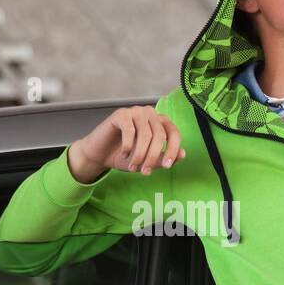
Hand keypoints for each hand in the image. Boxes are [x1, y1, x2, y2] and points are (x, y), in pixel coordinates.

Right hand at [69, 104, 186, 182]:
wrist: (101, 154)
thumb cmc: (125, 156)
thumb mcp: (147, 161)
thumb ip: (163, 158)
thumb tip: (182, 154)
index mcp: (160, 122)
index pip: (174, 133)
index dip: (172, 150)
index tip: (167, 166)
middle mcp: (150, 113)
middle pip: (159, 136)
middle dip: (153, 157)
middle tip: (145, 172)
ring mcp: (136, 111)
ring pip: (145, 135)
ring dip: (140, 155)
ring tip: (133, 167)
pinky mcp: (121, 114)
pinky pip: (130, 131)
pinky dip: (128, 146)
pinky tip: (123, 154)